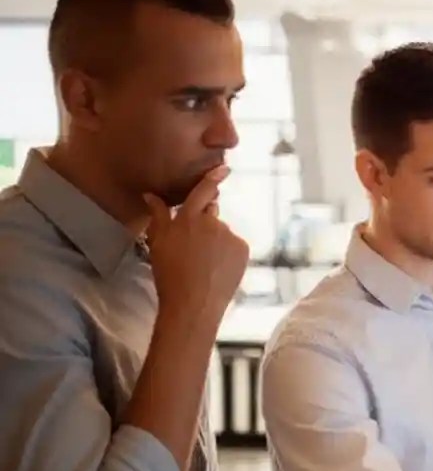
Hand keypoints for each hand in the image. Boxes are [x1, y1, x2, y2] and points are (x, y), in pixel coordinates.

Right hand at [144, 165, 247, 324]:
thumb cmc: (169, 274)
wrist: (193, 303)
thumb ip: (158, 215)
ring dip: (215, 241)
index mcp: (188, 218)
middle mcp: (212, 221)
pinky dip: (228, 254)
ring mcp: (230, 235)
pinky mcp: (243, 248)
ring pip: (222, 233)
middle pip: (211, 214)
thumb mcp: (157, 242)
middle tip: (195, 247)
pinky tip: (217, 269)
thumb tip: (151, 195)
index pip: (202, 191)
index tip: (224, 167)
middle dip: (205, 223)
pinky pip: (234, 246)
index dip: (213, 178)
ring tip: (204, 264)